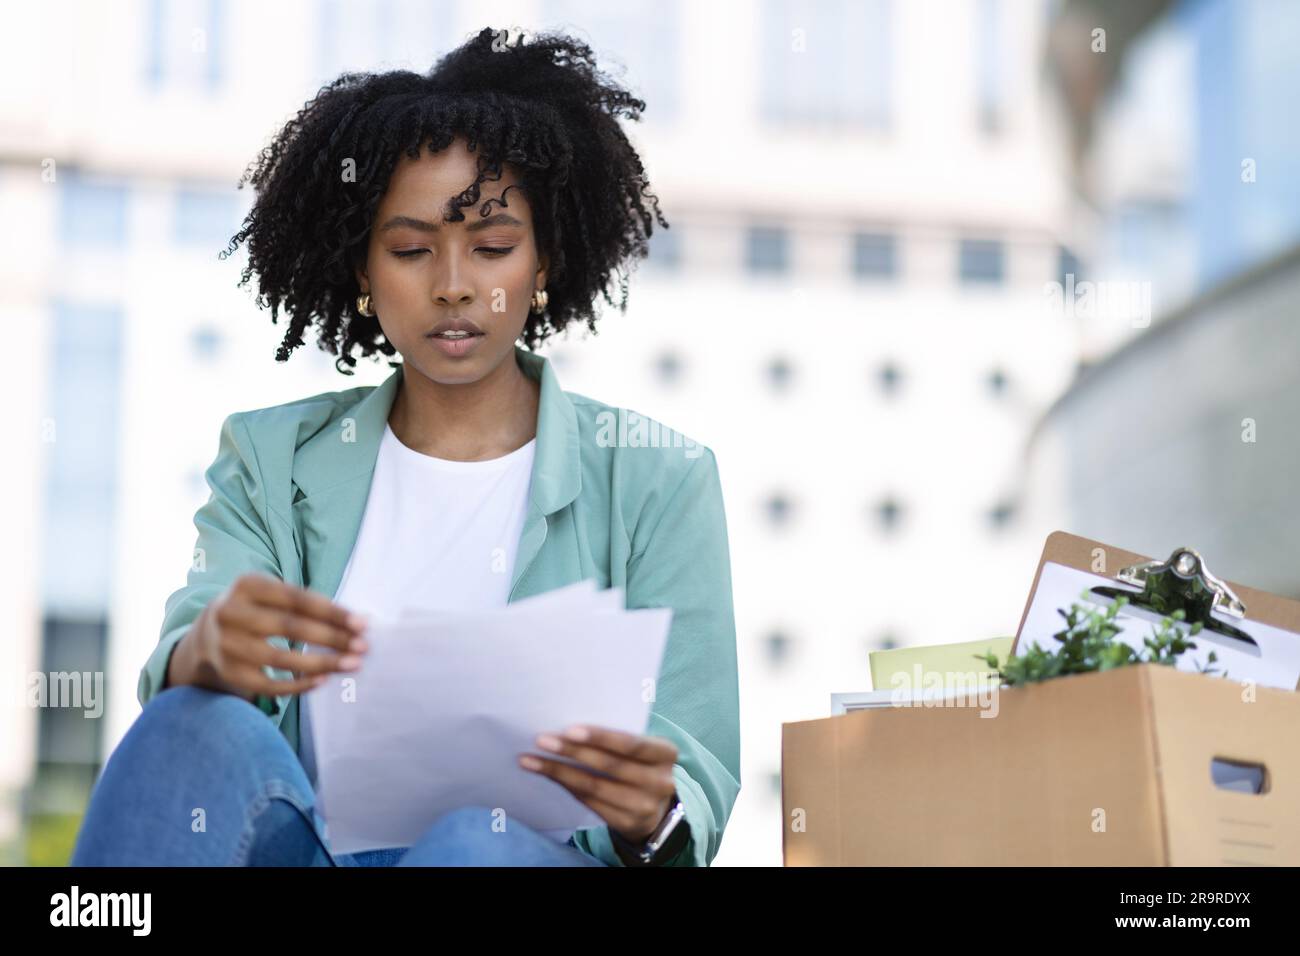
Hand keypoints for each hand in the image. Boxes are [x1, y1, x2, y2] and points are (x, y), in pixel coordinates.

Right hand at [175, 573, 369, 699]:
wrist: (206, 634)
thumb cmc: (257, 609)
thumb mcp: (273, 595)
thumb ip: (308, 604)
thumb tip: (358, 623)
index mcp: (247, 585)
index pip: (297, 598)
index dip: (332, 612)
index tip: (363, 624)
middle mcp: (231, 613)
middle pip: (289, 627)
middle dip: (331, 638)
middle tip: (363, 646)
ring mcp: (228, 645)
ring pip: (280, 658)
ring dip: (322, 663)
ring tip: (352, 664)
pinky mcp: (230, 672)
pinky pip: (269, 684)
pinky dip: (298, 684)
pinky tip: (323, 680)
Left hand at [518, 725, 677, 844]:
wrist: (658, 806)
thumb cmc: (642, 764)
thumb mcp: (644, 749)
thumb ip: (620, 737)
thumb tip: (571, 726)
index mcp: (666, 753)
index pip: (631, 744)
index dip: (601, 737)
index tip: (569, 729)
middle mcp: (660, 782)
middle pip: (609, 766)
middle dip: (572, 752)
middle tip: (542, 740)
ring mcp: (645, 806)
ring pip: (594, 787)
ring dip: (559, 772)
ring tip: (531, 760)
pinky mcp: (627, 823)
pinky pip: (590, 803)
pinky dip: (567, 787)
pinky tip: (549, 776)